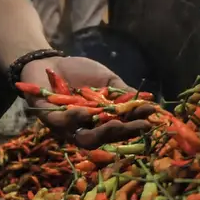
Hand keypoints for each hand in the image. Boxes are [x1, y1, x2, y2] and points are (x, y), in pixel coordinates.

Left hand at [18, 56, 154, 147]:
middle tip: (137, 125)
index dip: (135, 125)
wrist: (50, 61)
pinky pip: (62, 125)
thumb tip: (145, 102)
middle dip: (122, 132)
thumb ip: (122, 92)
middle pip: (105, 139)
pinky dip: (74, 119)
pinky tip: (84, 111)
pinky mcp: (49, 119)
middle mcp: (85, 128)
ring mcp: (67, 127)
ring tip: (114, 122)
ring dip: (101, 132)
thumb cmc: (79, 71)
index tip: (150, 118)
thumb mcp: (106, 79)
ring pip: (85, 139)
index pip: (120, 128)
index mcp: (99, 120)